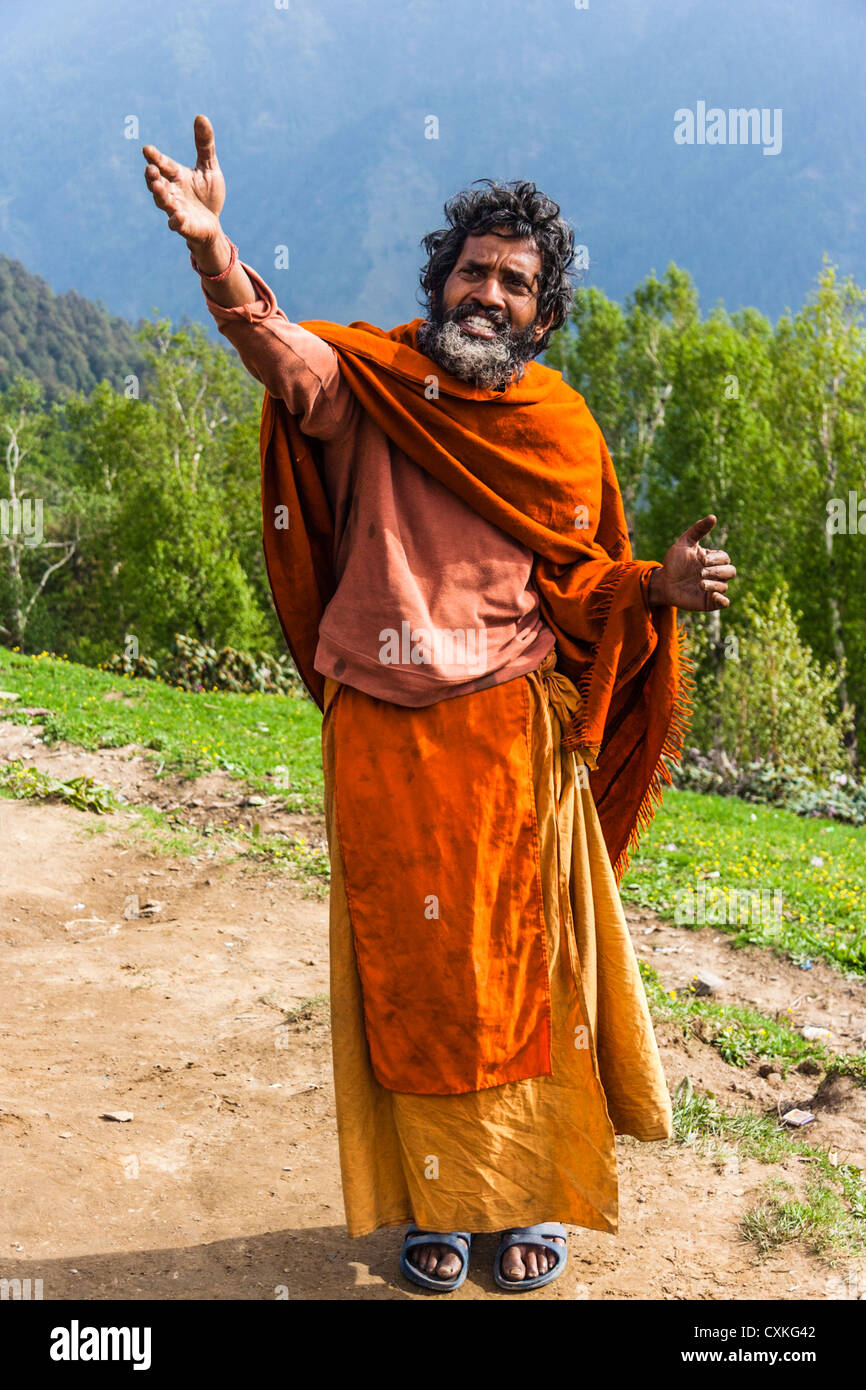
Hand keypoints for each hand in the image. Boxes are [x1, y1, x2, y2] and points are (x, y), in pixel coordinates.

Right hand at [142, 113, 224, 247]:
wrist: (213, 224)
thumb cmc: (207, 195)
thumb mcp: (209, 167)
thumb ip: (204, 145)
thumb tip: (201, 116)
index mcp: (175, 175)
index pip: (163, 164)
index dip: (155, 157)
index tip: (147, 149)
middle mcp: (172, 191)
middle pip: (157, 183)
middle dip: (152, 176)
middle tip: (150, 168)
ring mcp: (176, 209)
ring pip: (163, 202)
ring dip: (159, 194)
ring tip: (156, 186)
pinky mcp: (184, 226)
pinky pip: (177, 224)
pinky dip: (177, 220)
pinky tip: (178, 216)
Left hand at [650, 515, 735, 610]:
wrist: (663, 583)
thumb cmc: (674, 562)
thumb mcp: (684, 544)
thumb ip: (698, 530)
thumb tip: (713, 517)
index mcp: (713, 560)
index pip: (725, 558)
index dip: (716, 559)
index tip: (702, 560)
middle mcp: (717, 574)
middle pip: (731, 571)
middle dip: (717, 571)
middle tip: (700, 572)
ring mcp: (714, 588)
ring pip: (725, 586)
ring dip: (714, 584)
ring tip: (700, 583)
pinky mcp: (710, 602)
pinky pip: (724, 603)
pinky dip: (722, 600)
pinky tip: (713, 596)